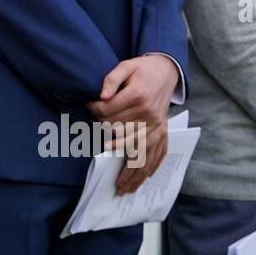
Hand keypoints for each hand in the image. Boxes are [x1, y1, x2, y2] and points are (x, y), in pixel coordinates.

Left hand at [88, 56, 177, 193]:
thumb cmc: (142, 70)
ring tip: (122, 188)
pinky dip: (151, 168)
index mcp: (138, 97)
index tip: (90, 110)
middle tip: (101, 158)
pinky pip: (159, 153)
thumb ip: (111, 79)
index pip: (110, 113)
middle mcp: (150, 115)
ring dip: (133, 174)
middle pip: (125, 138)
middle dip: (111, 148)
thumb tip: (102, 96)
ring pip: (144, 154)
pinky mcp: (164, 131)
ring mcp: (158, 126)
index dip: (97, 113)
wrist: (165, 71)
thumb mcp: (125, 66)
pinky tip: (142, 179)